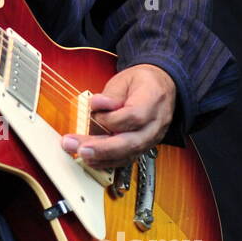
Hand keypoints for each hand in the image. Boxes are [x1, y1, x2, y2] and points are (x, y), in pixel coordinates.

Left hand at [61, 64, 176, 167]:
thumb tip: (97, 104)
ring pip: (129, 155)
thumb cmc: (141, 83)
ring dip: (102, 157)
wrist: (159, 88)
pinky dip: (108, 161)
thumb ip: (111, 93)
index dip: (111, 119)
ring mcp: (151, 138)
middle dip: (104, 149)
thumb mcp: (125, 79)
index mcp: (153, 100)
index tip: (96, 114)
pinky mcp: (143, 147)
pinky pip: (127, 159)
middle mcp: (155, 123)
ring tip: (81, 153)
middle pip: (132, 142)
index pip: (134, 117)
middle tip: (81, 148)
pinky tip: (91, 159)